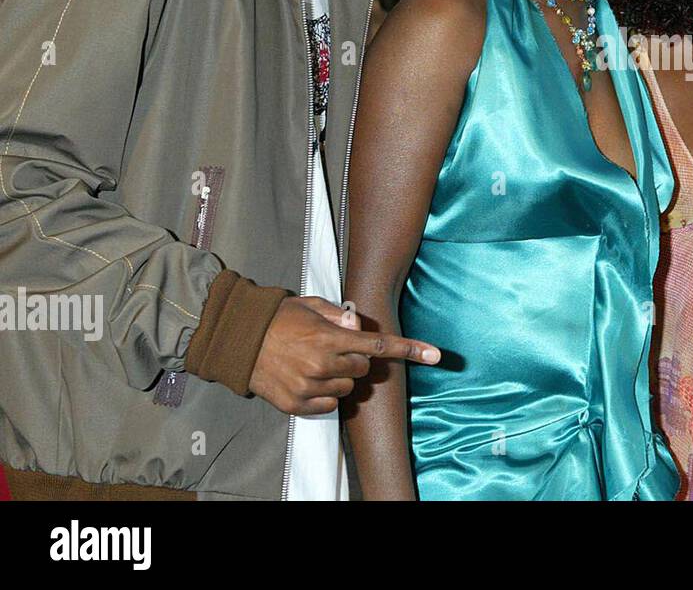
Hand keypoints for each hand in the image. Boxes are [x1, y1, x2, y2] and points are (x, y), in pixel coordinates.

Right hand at [249, 296, 439, 415]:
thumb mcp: (311, 305)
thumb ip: (340, 316)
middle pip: (364, 369)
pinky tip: (307, 378)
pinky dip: (325, 394)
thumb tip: (358, 327)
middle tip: (336, 348)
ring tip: (315, 362)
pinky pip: (330, 404)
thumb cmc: (279, 318)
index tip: (437, 356)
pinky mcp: (297, 404)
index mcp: (329, 338)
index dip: (411, 350)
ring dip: (340, 376)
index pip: (379, 346)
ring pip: (348, 388)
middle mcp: (322, 365)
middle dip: (357, 359)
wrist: (238, 341)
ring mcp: (309, 387)